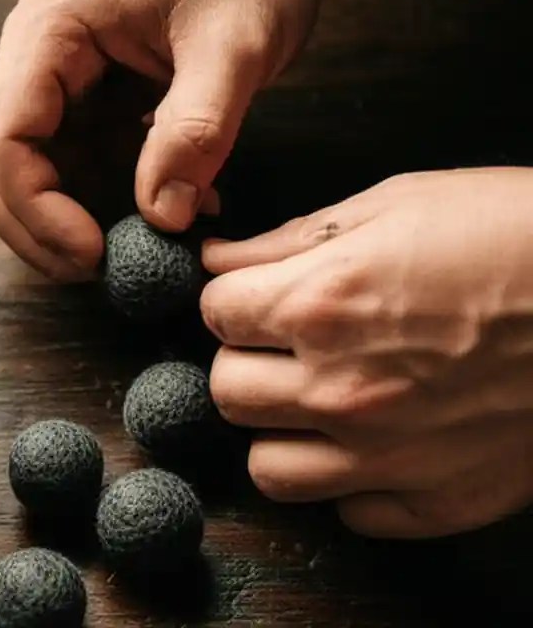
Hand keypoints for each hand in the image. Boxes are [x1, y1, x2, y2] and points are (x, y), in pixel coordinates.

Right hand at [0, 0, 334, 280]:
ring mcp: (63, 75)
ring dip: (83, 217)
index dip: (37, 210)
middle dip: (44, 228)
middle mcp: (38, 56)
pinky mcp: (94, 92)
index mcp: (48, 32)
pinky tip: (177, 202)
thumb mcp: (235, 44)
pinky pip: (84, 160)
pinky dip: (117, 196)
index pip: (1, 141)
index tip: (94, 253)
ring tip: (157, 238)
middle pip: (1, 167)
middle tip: (105, 270)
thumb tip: (162, 217)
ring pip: (37, 172)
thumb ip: (196, 131)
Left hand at [201, 168, 532, 537]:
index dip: (236, 299)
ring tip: (320, 402)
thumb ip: (291, 239)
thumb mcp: (398, 203)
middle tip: (287, 347)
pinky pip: (349, 512)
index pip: (214, 314)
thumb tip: (218, 257)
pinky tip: (380, 443)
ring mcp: (388, 456)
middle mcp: (340, 389)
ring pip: (268, 469)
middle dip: (246, 362)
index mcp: (321, 305)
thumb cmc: (517, 233)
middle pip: (227, 391)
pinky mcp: (438, 501)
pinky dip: (353, 484)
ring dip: (282, 433)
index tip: (260, 295)